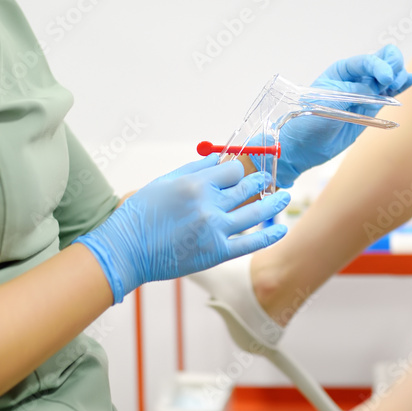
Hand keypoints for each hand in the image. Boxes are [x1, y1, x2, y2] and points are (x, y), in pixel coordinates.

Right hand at [75, 156, 289, 302]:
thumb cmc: (141, 215)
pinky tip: (281, 229)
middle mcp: (208, 204)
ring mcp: (215, 229)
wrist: (127, 251)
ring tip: (284, 196)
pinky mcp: (217, 252)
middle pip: (246, 187)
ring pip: (256, 211)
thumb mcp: (164, 182)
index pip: (232, 169)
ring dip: (274, 202)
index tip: (242, 172)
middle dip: (260, 182)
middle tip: (267, 181)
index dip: (240, 169)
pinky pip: (251, 241)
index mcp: (195, 184)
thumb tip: (221, 157)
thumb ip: (195, 169)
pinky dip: (270, 235)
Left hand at [271, 45, 411, 187]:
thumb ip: (352, 94)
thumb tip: (375, 90)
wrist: (306, 147)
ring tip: (400, 83)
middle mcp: (355, 78)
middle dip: (392, 65)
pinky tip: (409, 81)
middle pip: (382, 61)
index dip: (378, 66)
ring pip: (389, 76)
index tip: (386, 78)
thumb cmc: (308, 122)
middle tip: (392, 80)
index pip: (365, 61)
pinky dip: (400, 86)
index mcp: (341, 71)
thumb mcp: (328, 104)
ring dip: (399, 75)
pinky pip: (389, 94)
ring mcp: (366, 93)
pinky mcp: (372, 108)